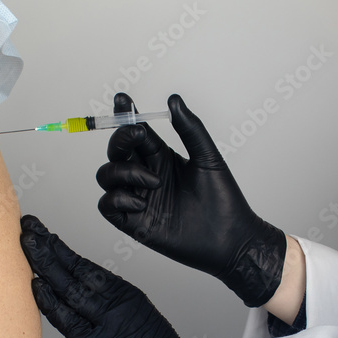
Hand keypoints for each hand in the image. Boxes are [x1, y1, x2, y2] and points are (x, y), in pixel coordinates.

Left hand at [20, 215, 196, 337]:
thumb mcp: (138, 318)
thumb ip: (111, 305)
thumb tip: (78, 297)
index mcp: (124, 293)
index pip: (84, 265)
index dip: (59, 247)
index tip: (41, 232)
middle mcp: (115, 302)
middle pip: (74, 269)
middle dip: (48, 246)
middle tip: (27, 226)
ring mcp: (105, 322)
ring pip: (69, 287)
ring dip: (45, 264)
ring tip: (26, 242)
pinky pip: (68, 321)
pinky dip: (51, 302)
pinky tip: (36, 285)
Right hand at [96, 93, 286, 307]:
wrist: (230, 238)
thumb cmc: (224, 200)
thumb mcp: (208, 157)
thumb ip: (190, 129)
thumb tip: (173, 100)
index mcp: (162, 157)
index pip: (136, 132)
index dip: (126, 115)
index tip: (123, 98)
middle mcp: (146, 175)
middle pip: (116, 150)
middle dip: (121, 138)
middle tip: (139, 134)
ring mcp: (138, 198)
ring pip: (106, 175)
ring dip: (123, 172)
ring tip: (154, 182)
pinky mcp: (134, 223)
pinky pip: (107, 205)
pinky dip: (118, 198)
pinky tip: (142, 202)